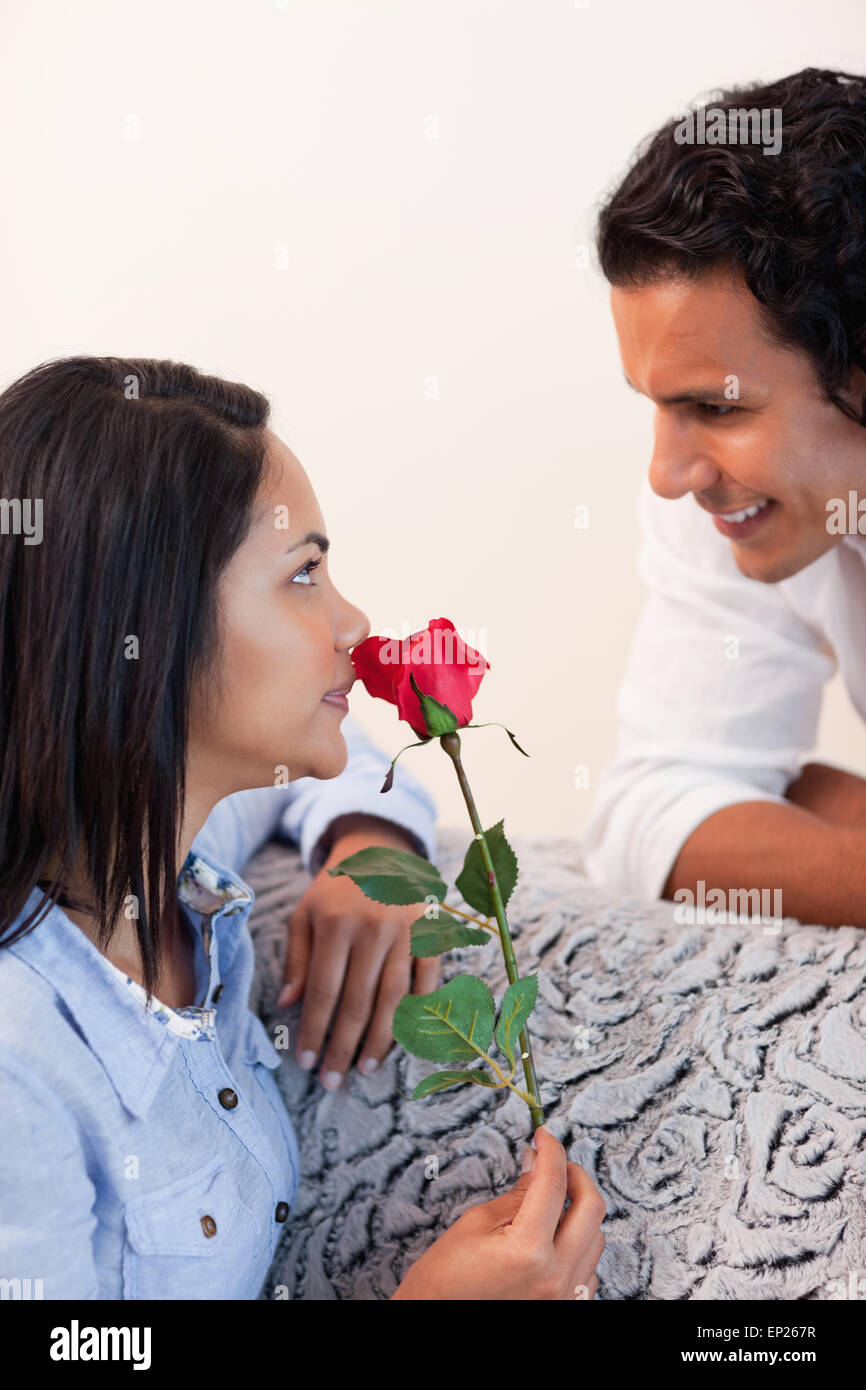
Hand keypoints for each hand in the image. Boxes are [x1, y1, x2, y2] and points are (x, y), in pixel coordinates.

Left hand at [278, 818, 441, 1088]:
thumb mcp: (305, 914)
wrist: (379, 851)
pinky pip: (428, 980)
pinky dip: (420, 1011)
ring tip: (364, 1068)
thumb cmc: (335, 891)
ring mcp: (407, 931)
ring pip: (394, 997)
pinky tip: (406, 1038)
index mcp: (335, 923)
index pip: (324, 990)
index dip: (315, 1030)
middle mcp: (373, 928)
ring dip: (379, 1038)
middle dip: (343, 1046)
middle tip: (333, 1080)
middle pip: (357, 1001)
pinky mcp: (432, 933)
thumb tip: (288, 1005)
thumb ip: (296, 959)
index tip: (306, 1062)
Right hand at [390, 1126, 605, 1299]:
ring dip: (579, 1212)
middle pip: (591, 1208)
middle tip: (555, 1163)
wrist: (435, 1314)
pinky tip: (555, 1237)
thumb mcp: (478, 1222)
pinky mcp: (566, 1306)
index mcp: (528, 1250)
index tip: (544, 1135)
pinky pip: (589, 1267)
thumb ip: (518, 1193)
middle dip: (576, 1175)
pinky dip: (579, 1245)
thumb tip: (537, 1162)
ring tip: (551, 1202)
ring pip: (596, 1237)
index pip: (553, 1184)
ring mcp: (564, 1296)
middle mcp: (555, 1276)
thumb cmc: (448, 1275)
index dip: (551, 1150)